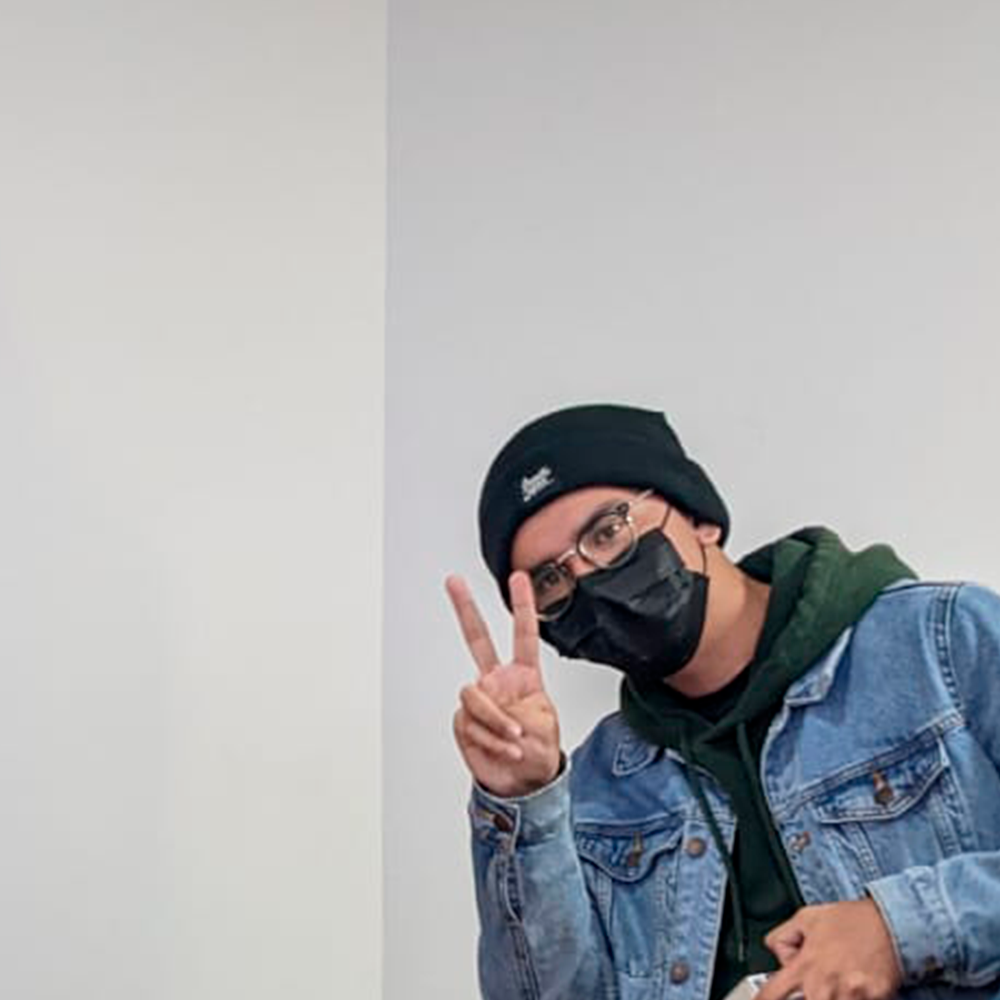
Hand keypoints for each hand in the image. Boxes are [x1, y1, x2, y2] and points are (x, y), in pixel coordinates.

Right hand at [446, 571, 561, 797]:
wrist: (522, 784)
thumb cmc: (539, 753)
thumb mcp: (546, 729)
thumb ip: (523, 714)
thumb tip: (499, 710)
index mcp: (523, 676)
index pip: (523, 635)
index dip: (522, 605)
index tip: (519, 577)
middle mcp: (497, 682)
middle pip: (477, 638)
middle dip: (465, 608)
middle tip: (453, 581)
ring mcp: (479, 700)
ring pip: (474, 696)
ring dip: (494, 720)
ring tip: (514, 740)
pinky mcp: (464, 721)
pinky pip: (470, 723)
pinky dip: (489, 739)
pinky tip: (503, 750)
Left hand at [758, 900, 902, 999]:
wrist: (891, 924)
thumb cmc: (851, 921)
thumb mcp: (807, 917)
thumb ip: (784, 937)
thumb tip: (778, 956)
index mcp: (804, 964)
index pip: (771, 994)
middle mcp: (823, 984)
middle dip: (803, 997)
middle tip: (811, 986)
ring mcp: (848, 995)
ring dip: (829, 997)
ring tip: (834, 984)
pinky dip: (851, 998)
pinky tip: (853, 989)